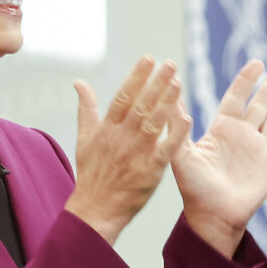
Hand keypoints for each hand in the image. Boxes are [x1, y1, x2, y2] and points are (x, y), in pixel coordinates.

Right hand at [65, 56, 190, 242]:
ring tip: (178, 82)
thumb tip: (79, 83)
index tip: (148, 58)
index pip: (124, 96)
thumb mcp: (84, 138)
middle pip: (141, 105)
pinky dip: (175, 134)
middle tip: (170, 63)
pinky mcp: (149, 171)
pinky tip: (187, 118)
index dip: (136, 76)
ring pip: (153, 123)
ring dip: (166, 102)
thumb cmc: (92, 173)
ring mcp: (136, 154)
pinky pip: (165, 150)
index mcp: (107, 128)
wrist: (95, 209)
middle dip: (156, 83)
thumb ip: (86, 108)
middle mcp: (121, 137)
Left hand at [172, 61, 266, 256]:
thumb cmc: (195, 189)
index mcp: (220, 130)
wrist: (215, 216)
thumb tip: (169, 93)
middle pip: (255, 103)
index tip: (256, 63)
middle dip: (264, 85)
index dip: (245, 80)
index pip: (235, 98)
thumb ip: (177, 125)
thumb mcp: (181, 155)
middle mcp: (239, 136)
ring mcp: (256, 148)